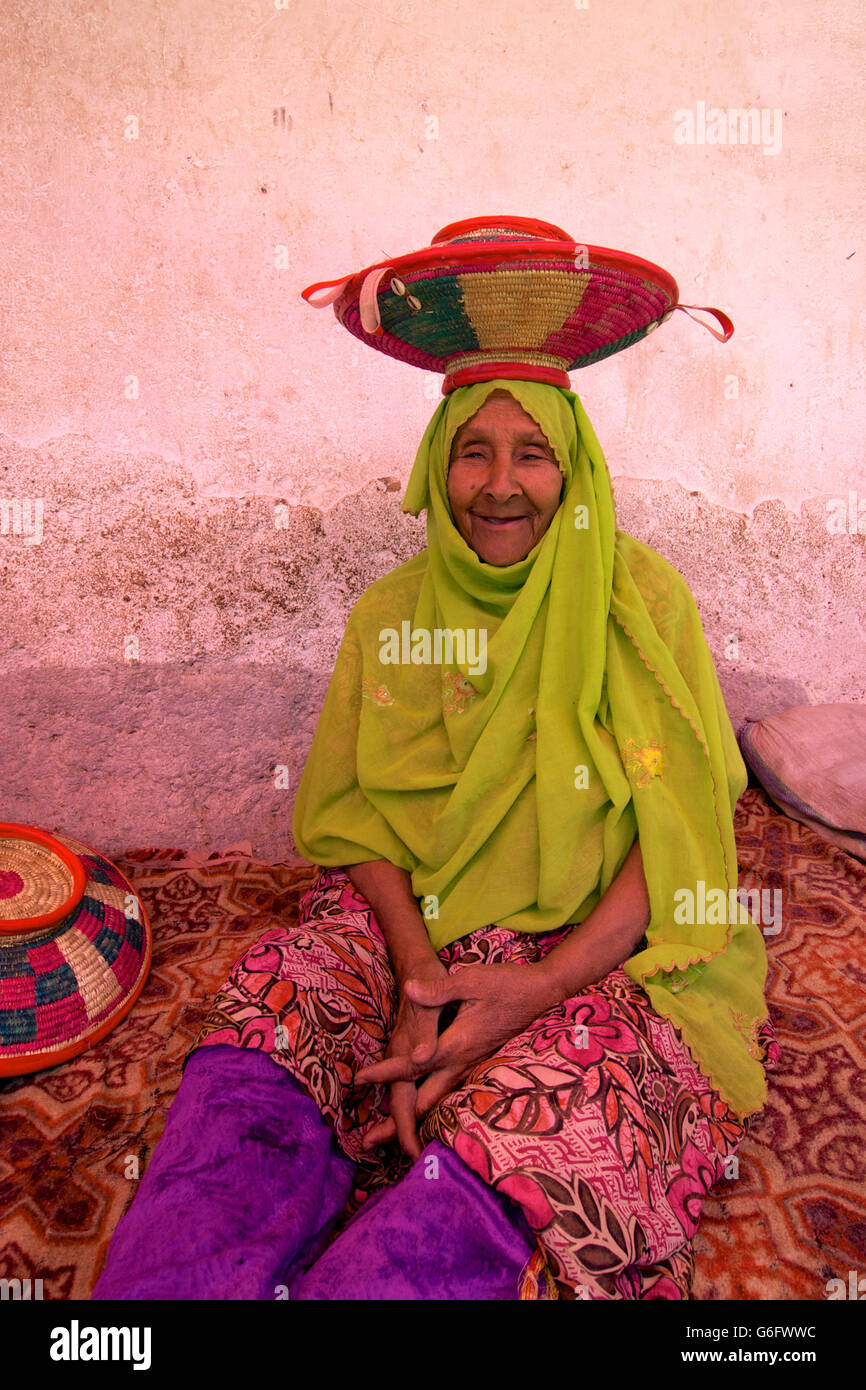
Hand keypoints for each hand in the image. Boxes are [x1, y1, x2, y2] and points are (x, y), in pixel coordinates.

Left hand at [356, 962, 557, 1152]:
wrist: (541, 993)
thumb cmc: (506, 984)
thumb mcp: (471, 980)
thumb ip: (437, 990)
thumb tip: (408, 989)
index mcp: (456, 1044)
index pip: (413, 1065)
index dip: (385, 1072)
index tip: (359, 1080)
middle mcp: (462, 1063)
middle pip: (424, 1102)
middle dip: (397, 1124)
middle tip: (369, 1143)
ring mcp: (471, 1066)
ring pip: (437, 1102)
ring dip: (412, 1119)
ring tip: (388, 1139)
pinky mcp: (476, 1063)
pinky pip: (448, 1094)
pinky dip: (429, 1107)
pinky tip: (420, 1112)